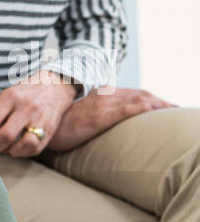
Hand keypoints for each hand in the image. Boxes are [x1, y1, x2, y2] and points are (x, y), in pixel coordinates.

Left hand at [0, 74, 78, 157]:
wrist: (55, 87)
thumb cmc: (24, 94)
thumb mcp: (7, 96)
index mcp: (10, 97)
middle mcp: (25, 108)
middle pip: (5, 135)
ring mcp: (39, 119)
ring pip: (22, 145)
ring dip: (9, 152)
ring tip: (3, 149)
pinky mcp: (49, 130)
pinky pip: (34, 148)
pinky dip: (22, 152)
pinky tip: (17, 148)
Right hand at [45, 87, 177, 151]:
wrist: (45, 127)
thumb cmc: (62, 126)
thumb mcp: (84, 117)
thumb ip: (97, 114)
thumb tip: (106, 122)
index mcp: (102, 95)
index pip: (133, 94)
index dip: (150, 99)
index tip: (164, 105)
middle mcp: (105, 96)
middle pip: (140, 95)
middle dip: (160, 101)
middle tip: (176, 107)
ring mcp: (104, 104)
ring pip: (138, 99)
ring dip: (158, 103)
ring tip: (174, 108)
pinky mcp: (102, 115)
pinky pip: (128, 109)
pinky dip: (144, 108)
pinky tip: (156, 110)